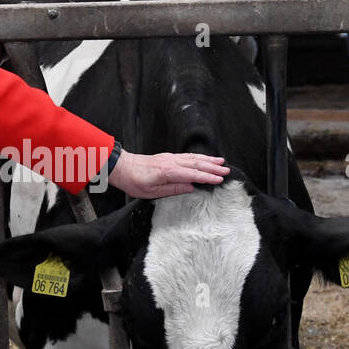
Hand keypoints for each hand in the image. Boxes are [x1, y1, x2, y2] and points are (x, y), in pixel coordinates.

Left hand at [107, 150, 229, 198]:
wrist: (122, 167)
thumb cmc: (133, 181)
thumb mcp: (152, 192)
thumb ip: (173, 189)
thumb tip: (191, 188)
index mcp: (168, 172)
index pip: (193, 175)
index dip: (207, 178)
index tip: (219, 180)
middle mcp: (171, 162)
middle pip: (196, 164)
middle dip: (213, 168)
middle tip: (226, 171)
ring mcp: (170, 158)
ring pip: (193, 158)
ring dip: (208, 160)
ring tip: (221, 162)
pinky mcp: (167, 157)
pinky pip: (187, 156)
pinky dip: (198, 157)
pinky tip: (204, 159)